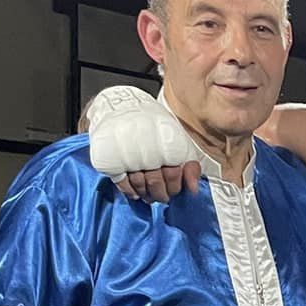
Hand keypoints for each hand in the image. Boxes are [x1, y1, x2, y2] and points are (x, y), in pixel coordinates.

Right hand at [87, 86, 199, 203]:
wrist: (124, 109)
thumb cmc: (156, 132)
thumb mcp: (180, 144)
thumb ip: (190, 167)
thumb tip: (193, 189)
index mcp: (165, 144)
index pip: (172, 174)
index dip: (174, 186)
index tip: (174, 189)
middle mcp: (147, 148)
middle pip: (155, 182)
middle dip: (160, 194)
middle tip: (162, 196)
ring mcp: (129, 154)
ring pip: (139, 183)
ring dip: (146, 193)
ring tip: (149, 195)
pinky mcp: (113, 159)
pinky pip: (121, 181)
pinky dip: (129, 190)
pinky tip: (136, 192)